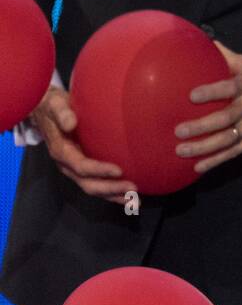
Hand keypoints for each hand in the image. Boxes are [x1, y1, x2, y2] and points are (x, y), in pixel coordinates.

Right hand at [30, 85, 137, 205]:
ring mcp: (74, 169)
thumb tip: (71, 123)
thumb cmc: (52, 106)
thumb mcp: (54, 105)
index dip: (99, 170)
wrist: (44, 111)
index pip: (81, 166)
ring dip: (113, 195)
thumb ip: (62, 113)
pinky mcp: (81, 168)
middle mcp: (67, 165)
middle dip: (110, 189)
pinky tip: (128, 193)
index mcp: (61, 151)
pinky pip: (97, 183)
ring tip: (134, 199)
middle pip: (88, 183)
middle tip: (133, 188)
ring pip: (93, 188)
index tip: (119, 170)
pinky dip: (112, 191)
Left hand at [174, 41, 241, 174]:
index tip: (191, 96)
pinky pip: (235, 151)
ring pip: (228, 139)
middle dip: (201, 126)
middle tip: (178, 131)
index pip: (229, 88)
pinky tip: (199, 166)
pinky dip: (217, 160)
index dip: (212, 92)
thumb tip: (203, 43)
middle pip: (225, 118)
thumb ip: (226, 58)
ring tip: (181, 151)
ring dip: (204, 147)